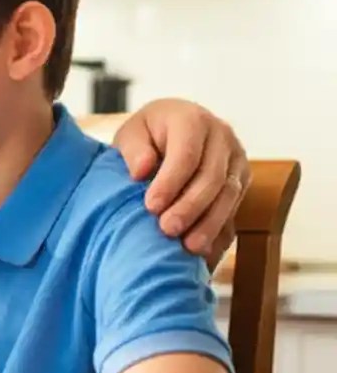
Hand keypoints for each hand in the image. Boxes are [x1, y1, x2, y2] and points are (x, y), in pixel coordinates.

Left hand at [112, 99, 249, 268]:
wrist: (169, 132)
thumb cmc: (146, 135)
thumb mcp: (131, 134)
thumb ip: (134, 149)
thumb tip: (141, 170)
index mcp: (192, 120)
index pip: (187, 154)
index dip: (171, 182)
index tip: (150, 206)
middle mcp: (222, 136)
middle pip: (213, 177)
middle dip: (190, 207)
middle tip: (167, 230)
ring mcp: (236, 159)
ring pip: (229, 195)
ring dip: (209, 224)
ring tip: (189, 248)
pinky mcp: (241, 181)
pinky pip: (236, 209)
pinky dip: (220, 231)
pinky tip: (205, 252)